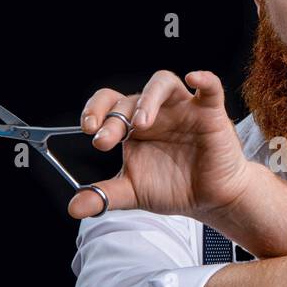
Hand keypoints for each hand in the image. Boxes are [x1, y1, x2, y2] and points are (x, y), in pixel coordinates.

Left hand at [67, 70, 253, 219]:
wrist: (211, 200)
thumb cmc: (175, 188)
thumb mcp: (133, 192)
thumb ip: (104, 195)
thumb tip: (75, 207)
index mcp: (134, 127)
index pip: (109, 105)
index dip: (95, 111)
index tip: (89, 130)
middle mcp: (156, 113)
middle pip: (130, 99)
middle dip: (114, 118)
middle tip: (106, 140)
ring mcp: (183, 109)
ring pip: (162, 83)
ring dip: (148, 98)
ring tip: (140, 122)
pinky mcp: (210, 114)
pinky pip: (210, 89)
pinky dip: (204, 80)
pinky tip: (194, 79)